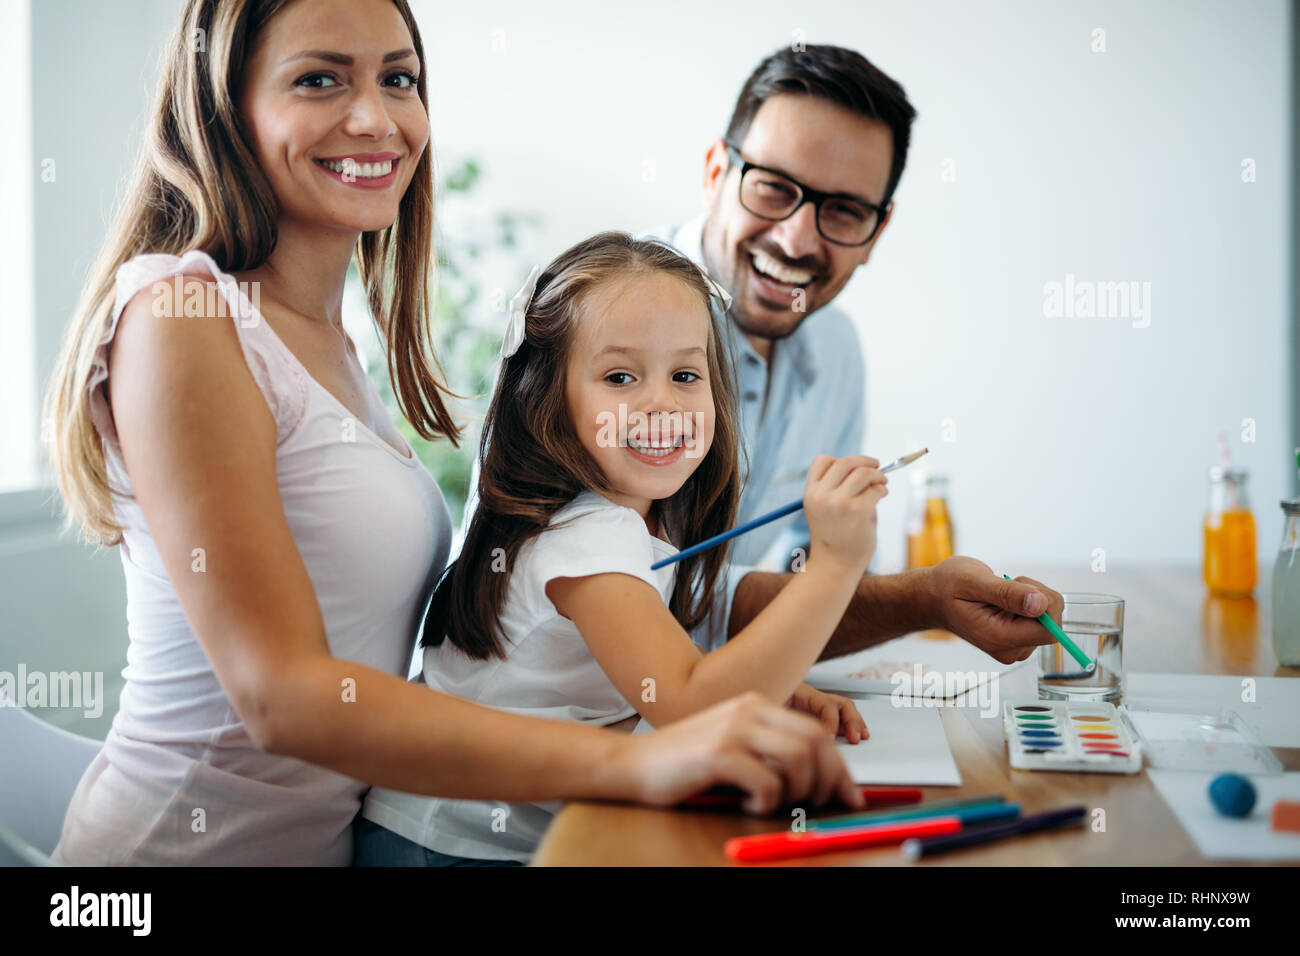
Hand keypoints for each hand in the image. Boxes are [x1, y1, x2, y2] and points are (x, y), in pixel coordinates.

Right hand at [621, 691, 865, 814]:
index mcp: (756, 704)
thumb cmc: (684, 763)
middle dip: (830, 779)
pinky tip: (748, 805)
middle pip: (816, 741)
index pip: (816, 731)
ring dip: (798, 792)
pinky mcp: (719, 754)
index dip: (839, 766)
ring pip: (799, 759)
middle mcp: (749, 709)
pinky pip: (767, 782)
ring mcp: (733, 729)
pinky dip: (767, 803)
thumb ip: (770, 753)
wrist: (632, 764)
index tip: (848, 794)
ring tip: (775, 804)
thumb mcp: (733, 746)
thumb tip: (822, 781)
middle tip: (825, 806)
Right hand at [803, 454, 887, 575]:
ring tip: (882, 482)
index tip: (854, 466)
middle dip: (865, 462)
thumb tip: (865, 466)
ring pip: (864, 473)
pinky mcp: (859, 511)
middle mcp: (822, 495)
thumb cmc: (834, 536)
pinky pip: (876, 490)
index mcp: (811, 493)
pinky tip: (882, 495)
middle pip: (846, 462)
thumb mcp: (824, 509)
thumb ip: (836, 488)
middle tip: (877, 466)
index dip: (840, 460)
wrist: (835, 566)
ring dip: (877, 475)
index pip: (822, 460)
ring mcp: (840, 503)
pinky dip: (882, 489)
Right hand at [924, 556, 1064, 664]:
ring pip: (1049, 621)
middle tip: (1007, 585)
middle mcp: (1009, 650)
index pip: (1048, 631)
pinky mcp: (1018, 642)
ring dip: (1034, 599)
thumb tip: (1040, 604)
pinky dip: (1030, 604)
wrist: (934, 598)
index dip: (1045, 604)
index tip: (1020, 585)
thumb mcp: (974, 581)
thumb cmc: (948, 586)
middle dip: (1038, 597)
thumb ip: (1008, 594)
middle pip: (1052, 626)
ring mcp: (1014, 648)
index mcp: (997, 639)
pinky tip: (1006, 601)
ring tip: (1002, 593)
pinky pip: (1042, 621)